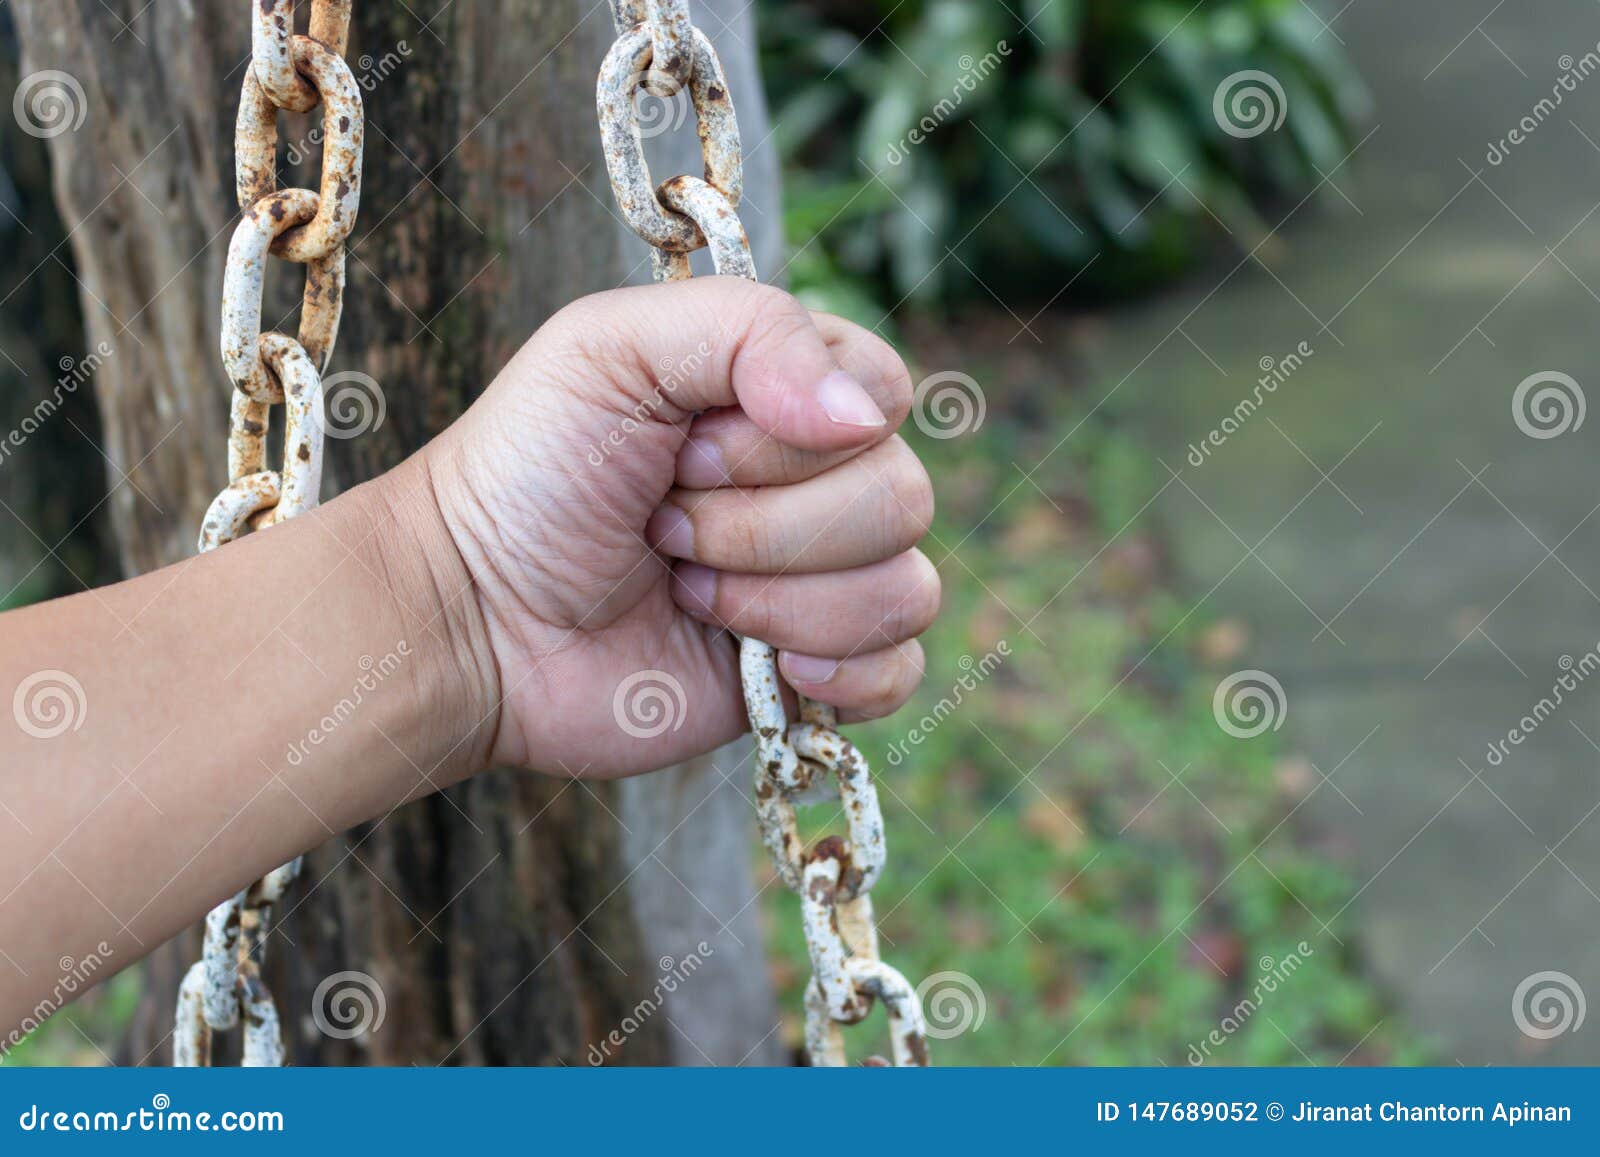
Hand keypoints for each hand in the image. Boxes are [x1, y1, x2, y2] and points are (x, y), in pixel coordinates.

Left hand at [422, 277, 938, 777]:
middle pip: (899, 498)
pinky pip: (898, 673)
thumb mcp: (614, 344)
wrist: (472, 619)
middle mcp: (819, 486)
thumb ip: (751, 330)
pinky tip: (758, 665)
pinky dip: (837, 673)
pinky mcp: (813, 675)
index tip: (683, 449)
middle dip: (763, 524)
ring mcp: (822, 583)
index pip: (884, 396)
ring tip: (682, 590)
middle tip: (661, 527)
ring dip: (776, 599)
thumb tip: (865, 416)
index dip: (788, 434)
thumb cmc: (529, 471)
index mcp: (788, 395)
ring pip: (902, 590)